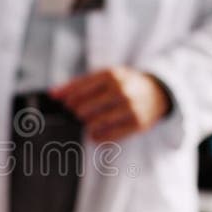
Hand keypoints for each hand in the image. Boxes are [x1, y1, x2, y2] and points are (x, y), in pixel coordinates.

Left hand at [50, 67, 170, 142]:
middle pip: (86, 107)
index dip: (67, 96)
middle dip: (76, 113)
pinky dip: (98, 137)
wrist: (158, 92)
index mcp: (112, 74)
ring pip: (97, 122)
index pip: (81, 87)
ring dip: (87, 125)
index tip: (60, 102)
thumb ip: (80, 84)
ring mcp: (130, 107)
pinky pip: (111, 135)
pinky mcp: (137, 123)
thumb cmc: (125, 84)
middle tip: (75, 114)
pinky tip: (94, 134)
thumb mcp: (107, 76)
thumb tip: (53, 94)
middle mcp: (121, 90)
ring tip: (85, 123)